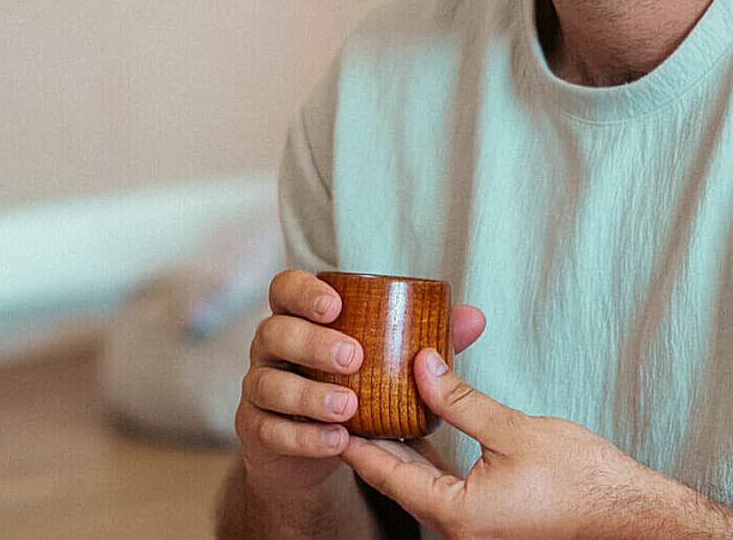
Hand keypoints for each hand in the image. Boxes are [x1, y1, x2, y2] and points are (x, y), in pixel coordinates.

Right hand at [234, 269, 485, 493]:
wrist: (317, 445)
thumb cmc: (355, 383)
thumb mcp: (383, 358)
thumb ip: (424, 336)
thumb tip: (474, 317)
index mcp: (298, 317)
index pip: (285, 289)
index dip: (304, 291)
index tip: (336, 304)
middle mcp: (271, 349)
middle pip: (274, 333)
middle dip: (311, 343)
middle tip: (353, 357)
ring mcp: (259, 390)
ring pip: (267, 385)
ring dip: (309, 395)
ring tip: (350, 406)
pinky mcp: (258, 431)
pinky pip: (271, 431)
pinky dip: (304, 436)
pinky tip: (337, 440)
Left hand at [341, 348, 670, 539]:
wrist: (627, 514)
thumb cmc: (579, 479)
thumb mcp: (514, 430)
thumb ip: (461, 400)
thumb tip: (421, 365)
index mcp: (455, 512)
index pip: (386, 473)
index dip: (353, 439)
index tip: (326, 410)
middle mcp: (456, 527)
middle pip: (396, 478)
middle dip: (370, 438)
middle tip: (344, 398)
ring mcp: (470, 526)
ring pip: (418, 482)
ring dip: (398, 445)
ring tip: (373, 403)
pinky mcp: (486, 517)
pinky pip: (442, 486)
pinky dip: (426, 457)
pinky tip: (418, 426)